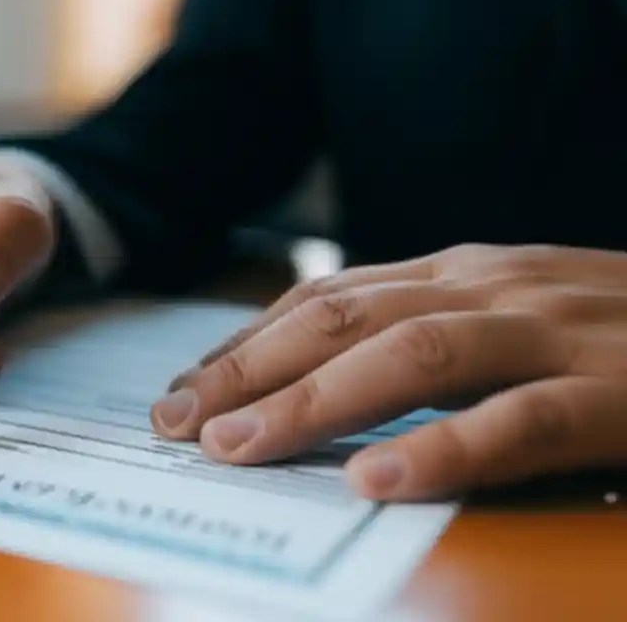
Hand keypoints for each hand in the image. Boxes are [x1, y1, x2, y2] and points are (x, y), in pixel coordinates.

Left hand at [154, 244, 626, 500]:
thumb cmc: (620, 337)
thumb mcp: (513, 318)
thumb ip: (427, 334)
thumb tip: (314, 381)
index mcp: (464, 270)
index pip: (327, 296)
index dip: (245, 343)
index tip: (181, 389)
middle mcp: (495, 284)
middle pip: (343, 318)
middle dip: (247, 370)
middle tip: (171, 423)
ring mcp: (556, 331)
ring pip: (411, 356)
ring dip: (312, 402)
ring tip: (236, 446)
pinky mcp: (617, 392)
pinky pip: (518, 421)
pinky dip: (442, 449)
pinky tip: (375, 482)